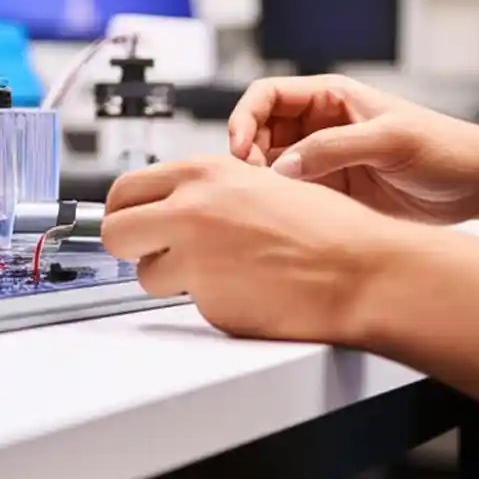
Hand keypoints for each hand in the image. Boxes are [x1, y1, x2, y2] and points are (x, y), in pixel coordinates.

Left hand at [102, 156, 409, 343]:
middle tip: (149, 252)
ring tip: (220, 271)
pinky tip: (248, 290)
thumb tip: (165, 204)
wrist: (364, 271)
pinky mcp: (209, 302)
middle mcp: (190, 213)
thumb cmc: (326, 228)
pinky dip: (211, 300)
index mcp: (202, 175)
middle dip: (128, 246)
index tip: (130, 221)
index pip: (123, 190)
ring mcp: (195, 260)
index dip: (124, 210)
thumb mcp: (258, 183)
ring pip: (145, 276)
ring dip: (170, 278)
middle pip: (114, 233)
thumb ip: (205, 191)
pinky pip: (189, 304)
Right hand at [229, 74, 478, 224]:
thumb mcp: (390, 139)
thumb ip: (333, 149)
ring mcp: (322, 158)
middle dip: (247, 153)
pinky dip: (278, 201)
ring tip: (268, 198)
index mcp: (330, 97)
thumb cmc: (445, 148)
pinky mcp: (329, 190)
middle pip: (258, 131)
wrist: (475, 187)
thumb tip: (282, 166)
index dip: (244, 118)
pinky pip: (289, 192)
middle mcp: (319, 125)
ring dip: (260, 180)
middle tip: (253, 181)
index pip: (266, 95)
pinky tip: (284, 212)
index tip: (239, 149)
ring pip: (269, 164)